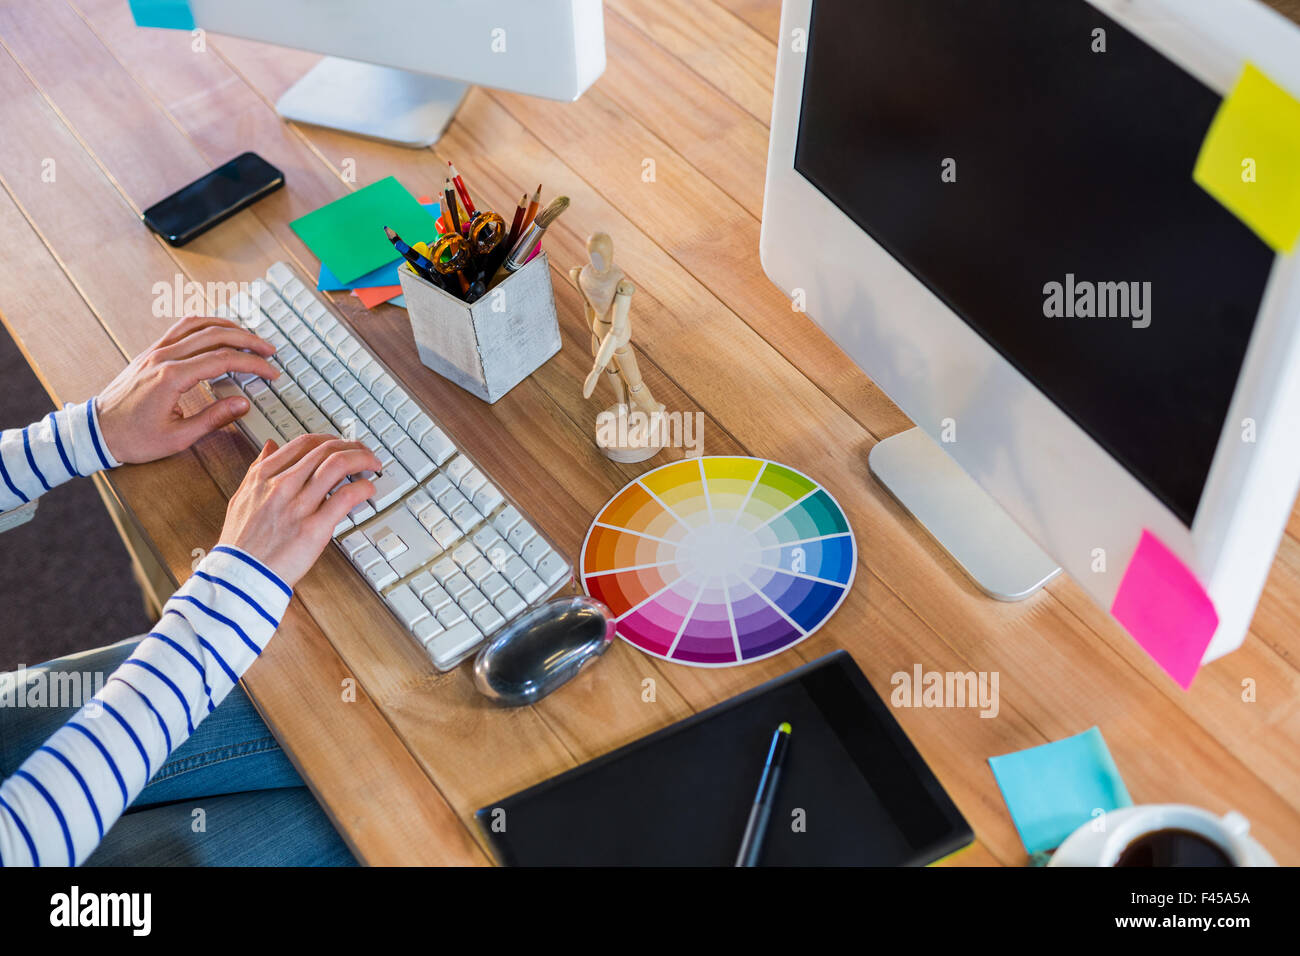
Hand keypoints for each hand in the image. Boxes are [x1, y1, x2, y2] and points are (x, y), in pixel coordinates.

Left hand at [97, 315, 277, 463]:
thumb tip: (243, 403)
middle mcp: (163, 357)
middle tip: (270, 350)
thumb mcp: (178, 437)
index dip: (253, 364)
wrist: (96, 432)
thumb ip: (214, 418)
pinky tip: (217, 331)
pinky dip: (204, 325)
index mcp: (172, 377)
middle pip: (215, 335)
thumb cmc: (133, 438)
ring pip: (198, 324)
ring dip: (228, 327)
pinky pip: (181, 328)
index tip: (271, 372)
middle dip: (248, 340)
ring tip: (249, 337)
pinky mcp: (150, 352)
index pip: (223, 360)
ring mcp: (155, 351)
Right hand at [218, 434, 379, 586]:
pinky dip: (363, 488)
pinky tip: (368, 490)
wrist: (240, 576)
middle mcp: (282, 485)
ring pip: (337, 465)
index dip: (330, 439)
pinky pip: (345, 497)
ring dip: (362, 460)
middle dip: (352, 446)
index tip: (341, 444)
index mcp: (264, 476)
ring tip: (372, 465)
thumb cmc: (241, 543)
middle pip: (326, 449)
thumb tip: (270, 446)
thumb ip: (258, 469)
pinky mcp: (313, 528)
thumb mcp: (242, 497)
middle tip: (364, 453)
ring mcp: (298, 505)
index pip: (305, 443)